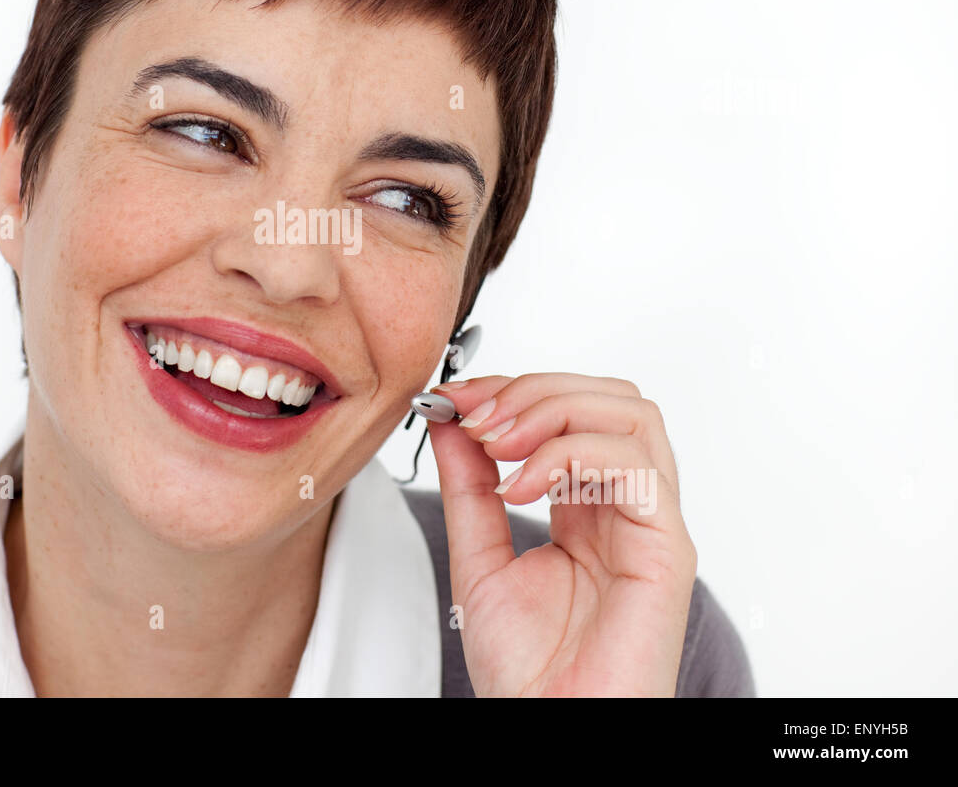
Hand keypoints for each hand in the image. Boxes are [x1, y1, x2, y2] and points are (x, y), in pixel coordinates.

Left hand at [426, 373, 696, 696]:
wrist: (548, 729)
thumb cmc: (527, 671)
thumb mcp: (477, 556)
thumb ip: (467, 486)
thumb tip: (450, 419)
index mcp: (587, 506)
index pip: (571, 410)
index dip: (513, 389)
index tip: (455, 400)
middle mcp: (625, 507)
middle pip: (609, 399)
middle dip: (535, 390)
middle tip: (478, 418)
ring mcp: (651, 524)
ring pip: (632, 416)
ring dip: (554, 410)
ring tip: (499, 445)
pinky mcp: (666, 549)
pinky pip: (637, 466)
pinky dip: (572, 454)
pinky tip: (523, 485)